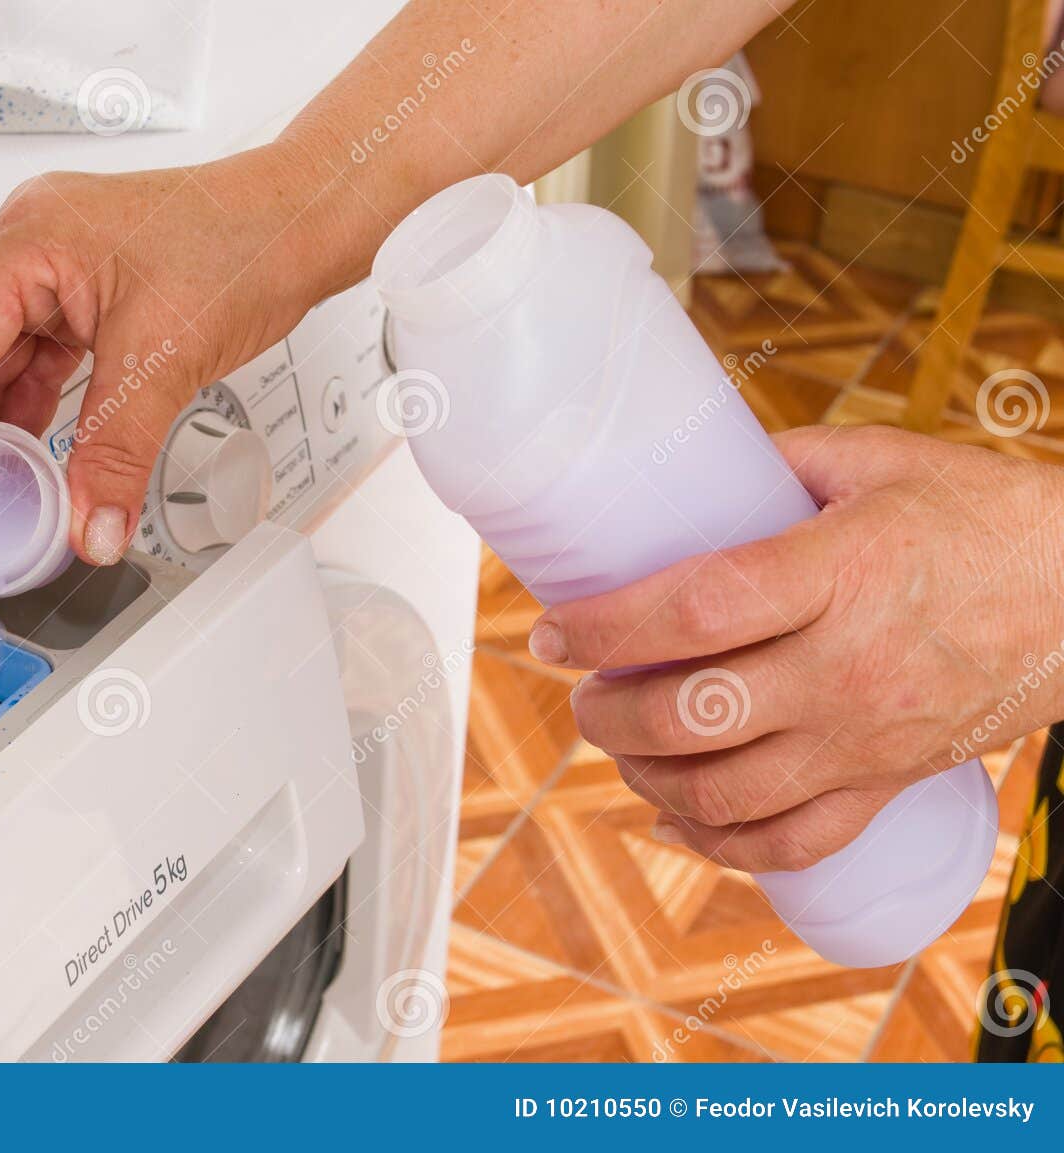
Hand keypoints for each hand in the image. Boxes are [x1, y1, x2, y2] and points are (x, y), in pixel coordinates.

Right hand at [0, 146, 334, 563]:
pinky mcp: (80, 291)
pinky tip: (16, 453)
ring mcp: (52, 267)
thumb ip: (117, 453)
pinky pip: (27, 356)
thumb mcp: (167, 357)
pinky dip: (19, 407)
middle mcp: (27, 244)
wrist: (301, 220)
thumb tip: (87, 527)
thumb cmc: (244, 243)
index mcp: (29, 239)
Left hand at [528, 425, 1063, 872]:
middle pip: (696, 716)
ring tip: (621, 747)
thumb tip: (690, 468)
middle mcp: (848, 666)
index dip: (604, 627)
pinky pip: (795, 844)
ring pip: (729, 794)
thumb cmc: (982, 517)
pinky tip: (678, 819)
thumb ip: (780, 465)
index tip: (547, 630)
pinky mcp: (889, 782)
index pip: (695, 611)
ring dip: (648, 778)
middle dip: (609, 714)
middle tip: (582, 692)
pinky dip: (722, 847)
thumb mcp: (881, 462)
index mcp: (840, 572)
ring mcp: (868, 736)